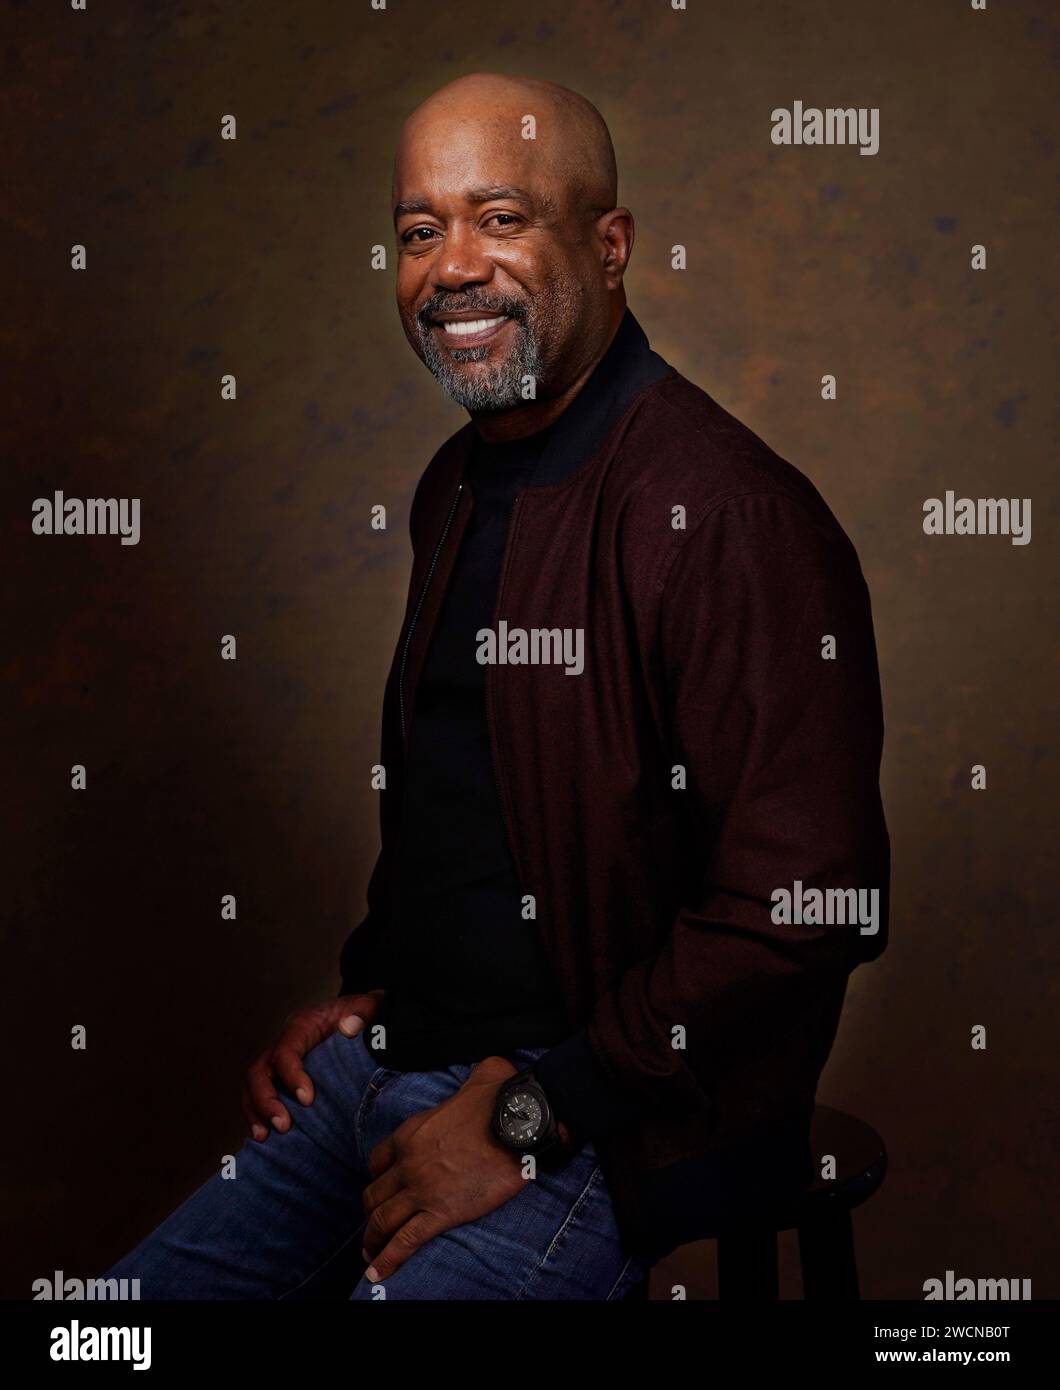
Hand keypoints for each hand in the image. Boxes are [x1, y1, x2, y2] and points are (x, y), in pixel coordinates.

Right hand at [241, 989, 384, 1140]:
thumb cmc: (360, 1014)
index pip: (285, 1051)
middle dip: (266, 1100)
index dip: (291, 1075)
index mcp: (301, 1027)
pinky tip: (267, 1139)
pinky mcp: (282, 1080)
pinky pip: (260, 1098)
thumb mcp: (367, 1006)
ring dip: (256, 1112)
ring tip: (264, 1137)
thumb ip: (363, 1012)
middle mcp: (283, 1045)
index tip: (308, 1099)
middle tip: (283, 1125)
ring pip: (253, 1086)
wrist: (358, 1019)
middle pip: (259, 1071)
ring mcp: (278, 1064)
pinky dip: (259, 1117)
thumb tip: (349, 1028)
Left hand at [360, 1055, 525, 1282]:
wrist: (518, 1124)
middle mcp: (408, 1162)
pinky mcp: (440, 1213)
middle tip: (374, 1225)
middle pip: (374, 1194)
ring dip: (372, 1240)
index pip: (378, 1160)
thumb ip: (474, 1076)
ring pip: (382, 1221)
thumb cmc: (501, 1099)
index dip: (378, 1176)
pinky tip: (378, 1274)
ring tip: (370, 1255)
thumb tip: (487, 1071)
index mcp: (411, 1132)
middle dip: (370, 1212)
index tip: (383, 1186)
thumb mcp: (482, 1075)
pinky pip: (405, 1241)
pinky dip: (388, 1260)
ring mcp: (421, 1189)